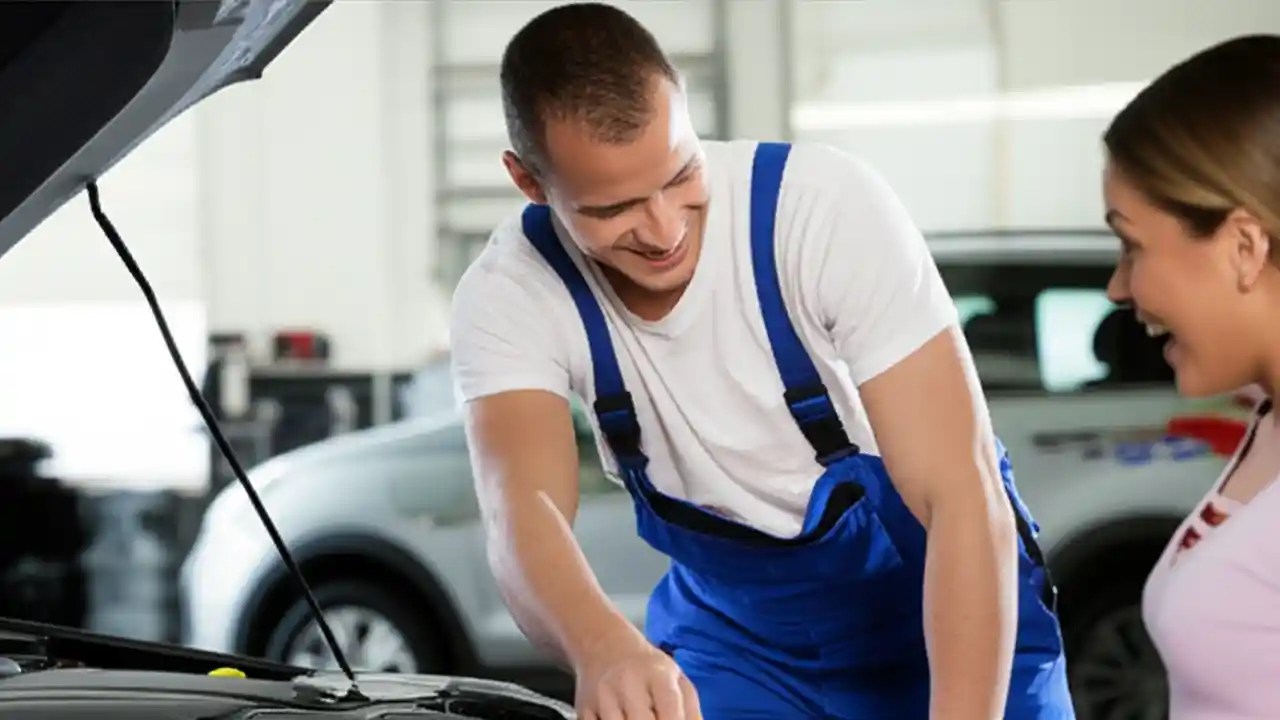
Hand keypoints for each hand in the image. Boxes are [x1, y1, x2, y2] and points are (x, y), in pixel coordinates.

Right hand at [573, 632, 701, 719]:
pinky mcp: (583, 708)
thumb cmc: (648, 668)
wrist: (604, 645)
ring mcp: (603, 696)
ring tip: (638, 718)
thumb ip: (692, 712)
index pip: (670, 712)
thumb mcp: (677, 679)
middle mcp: (628, 683)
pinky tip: (620, 718)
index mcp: (657, 675)